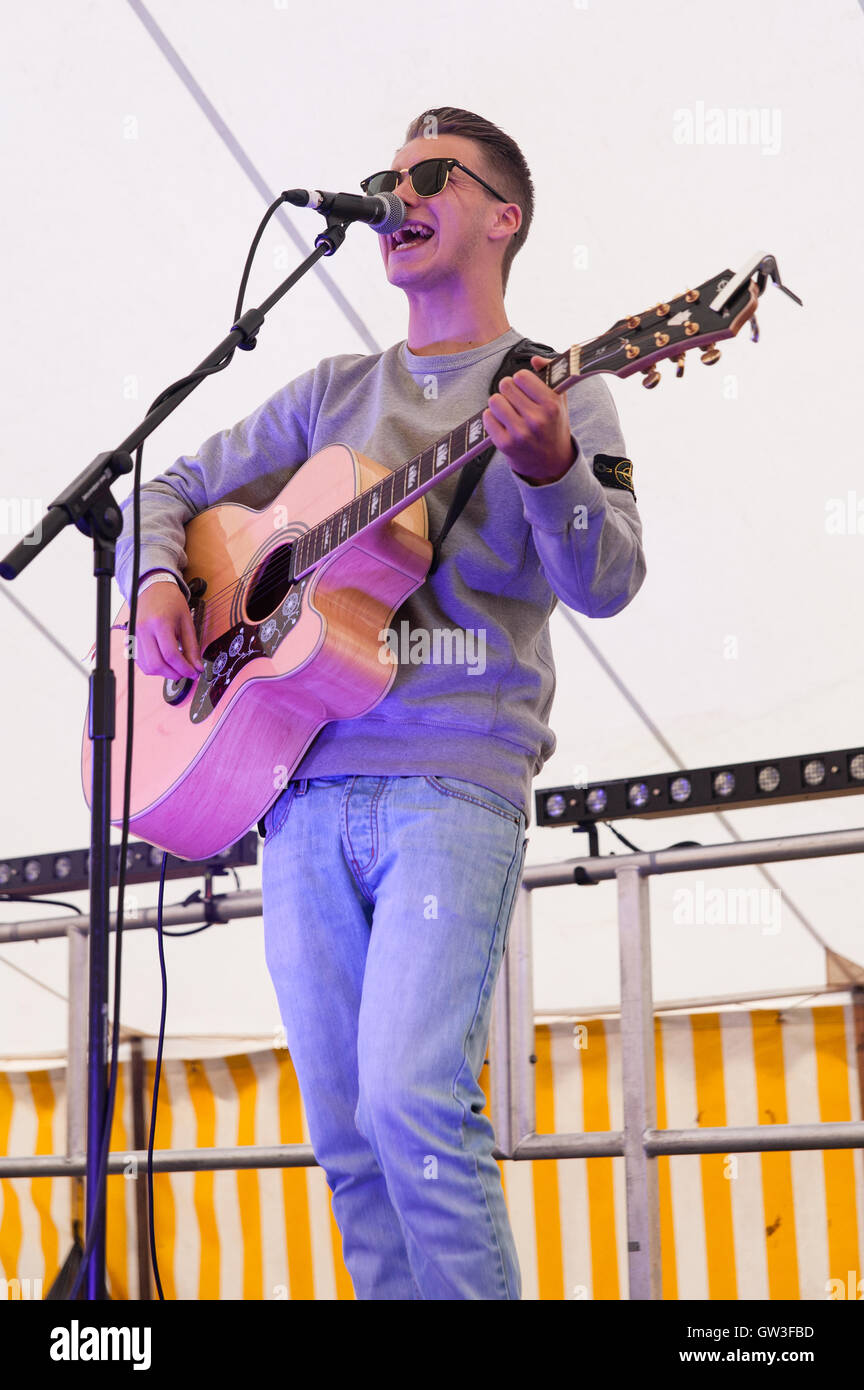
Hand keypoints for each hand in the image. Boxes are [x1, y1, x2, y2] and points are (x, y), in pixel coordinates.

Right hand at [134, 582, 203, 679]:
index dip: (184, 668)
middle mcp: (143, 630)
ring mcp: (134, 636)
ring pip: (147, 667)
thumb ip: (192, 646)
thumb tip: (196, 667)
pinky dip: (154, 668)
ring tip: (176, 667)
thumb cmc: (170, 601)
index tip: (193, 672)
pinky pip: (141, 663)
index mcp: (159, 623)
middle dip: (174, 674)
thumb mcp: (187, 621)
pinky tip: (165, 662)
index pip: (171, 655)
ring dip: (164, 673)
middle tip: (186, 673)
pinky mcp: (131, 640)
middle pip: (157, 664)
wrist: (153, 588)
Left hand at [483, 355, 575, 484]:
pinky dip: (491, 417)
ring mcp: (520, 434)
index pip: (521, 376)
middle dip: (508, 389)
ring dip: (499, 403)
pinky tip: (501, 422)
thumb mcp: (560, 401)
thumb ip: (550, 375)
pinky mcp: (506, 445)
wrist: (550, 464)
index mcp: (552, 406)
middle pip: (506, 385)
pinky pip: (487, 418)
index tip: (524, 387)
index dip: (521, 379)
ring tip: (508, 410)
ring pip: (494, 400)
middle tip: (514, 399)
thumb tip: (535, 359)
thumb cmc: (553, 427)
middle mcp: (537, 420)